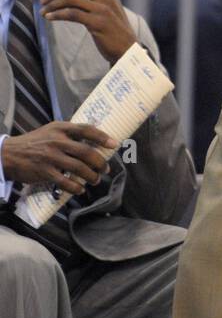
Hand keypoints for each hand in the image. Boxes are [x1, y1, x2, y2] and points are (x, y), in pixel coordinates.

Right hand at [3, 121, 118, 194]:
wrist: (9, 154)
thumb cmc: (35, 141)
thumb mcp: (51, 130)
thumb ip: (69, 133)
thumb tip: (93, 139)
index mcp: (60, 128)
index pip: (86, 130)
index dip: (102, 137)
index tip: (114, 144)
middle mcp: (57, 141)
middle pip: (86, 152)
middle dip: (100, 163)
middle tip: (105, 169)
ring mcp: (51, 157)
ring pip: (78, 168)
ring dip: (91, 176)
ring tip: (95, 180)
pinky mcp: (45, 172)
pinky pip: (65, 182)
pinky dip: (76, 187)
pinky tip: (80, 189)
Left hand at [40, 0, 136, 63]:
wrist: (128, 50)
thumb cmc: (113, 32)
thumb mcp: (106, 10)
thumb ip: (92, 0)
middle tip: (43, 1)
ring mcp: (103, 9)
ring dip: (53, 4)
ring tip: (43, 11)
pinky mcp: (98, 22)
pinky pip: (72, 14)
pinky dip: (58, 14)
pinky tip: (50, 18)